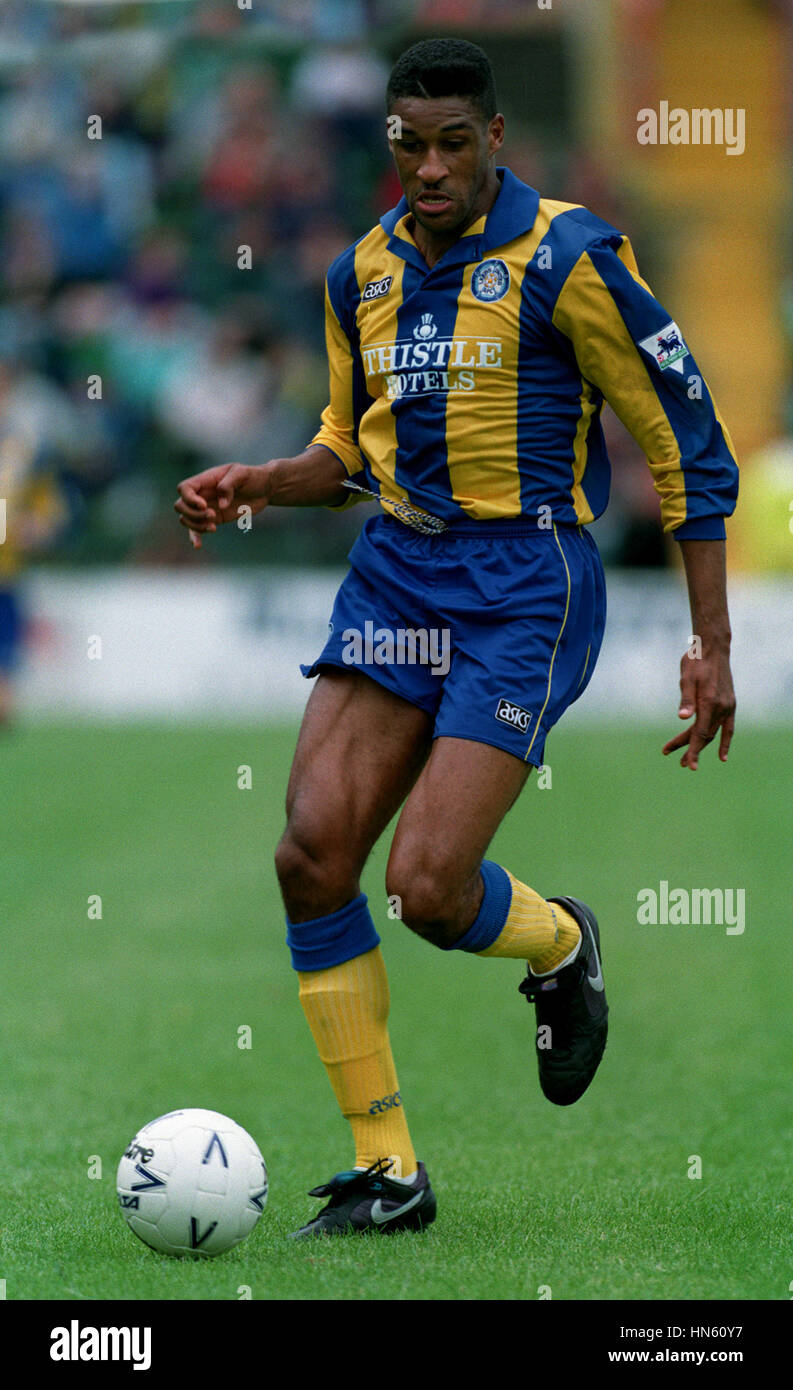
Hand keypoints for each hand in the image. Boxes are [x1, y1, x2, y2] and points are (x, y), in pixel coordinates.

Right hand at [174, 463, 271, 548]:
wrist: (264, 489)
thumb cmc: (253, 477)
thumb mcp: (242, 474)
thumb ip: (229, 485)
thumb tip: (221, 505)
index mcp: (206, 480)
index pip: (184, 488)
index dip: (189, 499)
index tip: (204, 505)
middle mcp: (202, 494)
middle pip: (181, 505)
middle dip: (193, 514)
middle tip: (213, 515)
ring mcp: (206, 508)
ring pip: (186, 518)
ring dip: (196, 525)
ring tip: (214, 527)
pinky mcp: (214, 520)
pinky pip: (197, 529)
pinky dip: (195, 537)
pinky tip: (197, 546)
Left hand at [662, 639, 734, 769]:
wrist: (713, 649)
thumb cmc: (695, 662)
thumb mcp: (685, 678)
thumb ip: (686, 699)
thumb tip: (682, 718)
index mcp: (709, 701)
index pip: (699, 733)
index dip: (694, 750)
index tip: (689, 764)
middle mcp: (721, 707)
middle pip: (704, 735)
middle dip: (691, 749)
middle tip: (679, 762)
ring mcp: (727, 706)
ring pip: (713, 732)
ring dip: (701, 746)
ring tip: (686, 759)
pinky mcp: (730, 704)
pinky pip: (728, 728)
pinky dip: (725, 742)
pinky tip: (722, 756)